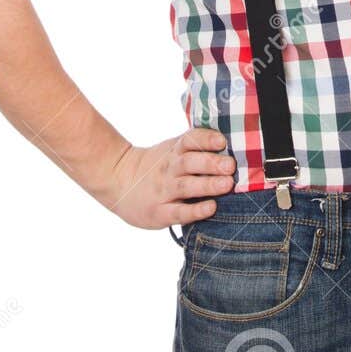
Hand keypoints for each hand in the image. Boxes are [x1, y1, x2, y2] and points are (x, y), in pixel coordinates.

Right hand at [100, 127, 236, 229]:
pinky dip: (196, 210)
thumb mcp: (171, 150)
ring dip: (208, 185)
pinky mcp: (160, 212)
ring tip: (227, 184)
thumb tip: (232, 143)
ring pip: (186, 186)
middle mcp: (169, 168)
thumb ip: (195, 147)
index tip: (222, 141)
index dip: (206, 138)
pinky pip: (179, 212)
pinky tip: (211, 207)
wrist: (118, 180)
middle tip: (230, 165)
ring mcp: (163, 190)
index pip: (190, 139)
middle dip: (211, 163)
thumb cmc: (156, 165)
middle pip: (190, 162)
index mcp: (174, 150)